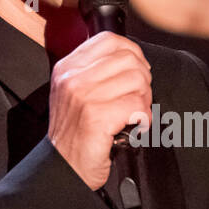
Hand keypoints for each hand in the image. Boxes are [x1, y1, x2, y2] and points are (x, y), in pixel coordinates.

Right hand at [48, 31, 151, 189]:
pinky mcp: (96, 117)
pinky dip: (143, 118)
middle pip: (128, 59)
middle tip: (137, 98)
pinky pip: (137, 105)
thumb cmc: (76, 134)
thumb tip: (131, 57)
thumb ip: (95, 71)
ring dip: (144, 100)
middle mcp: (73, 78)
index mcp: (68, 68)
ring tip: (135, 114)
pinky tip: (134, 126)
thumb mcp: (75, 93)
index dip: (132, 53)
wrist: (64, 168)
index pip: (109, 40)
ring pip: (137, 80)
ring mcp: (83, 96)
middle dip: (143, 79)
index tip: (136, 72)